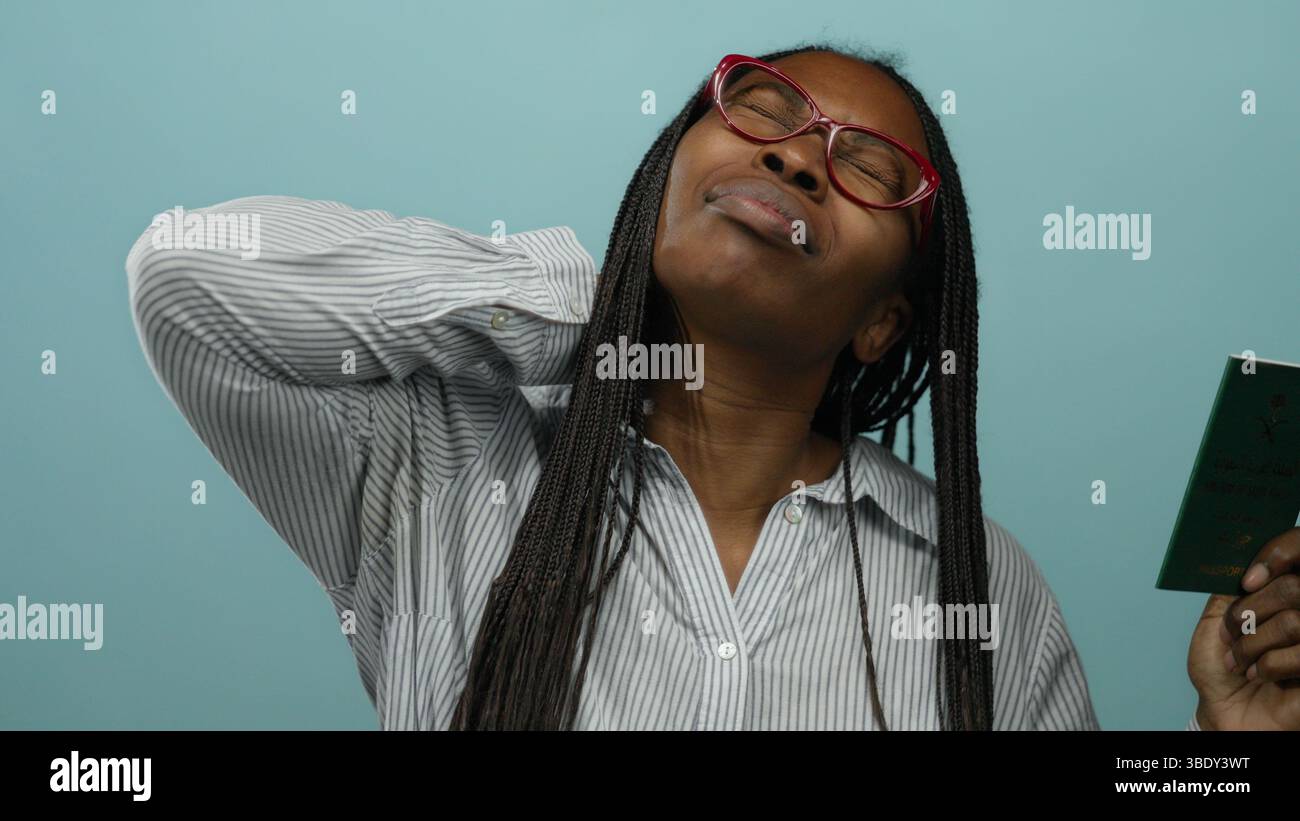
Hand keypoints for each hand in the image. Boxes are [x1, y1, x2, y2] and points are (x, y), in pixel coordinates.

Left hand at [1187, 526, 1299, 729]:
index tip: (1247, 579)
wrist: (1225, 715)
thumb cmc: (1221, 669)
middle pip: (1292, 588)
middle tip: (1231, 633)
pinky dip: (1270, 666)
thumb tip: (1237, 557)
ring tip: (1239, 662)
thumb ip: (1229, 590)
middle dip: (1250, 612)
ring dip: (1253, 644)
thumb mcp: (1215, 623)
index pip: (1298, 550)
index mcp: (1284, 596)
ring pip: (1295, 622)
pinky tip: (1260, 676)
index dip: (1279, 554)